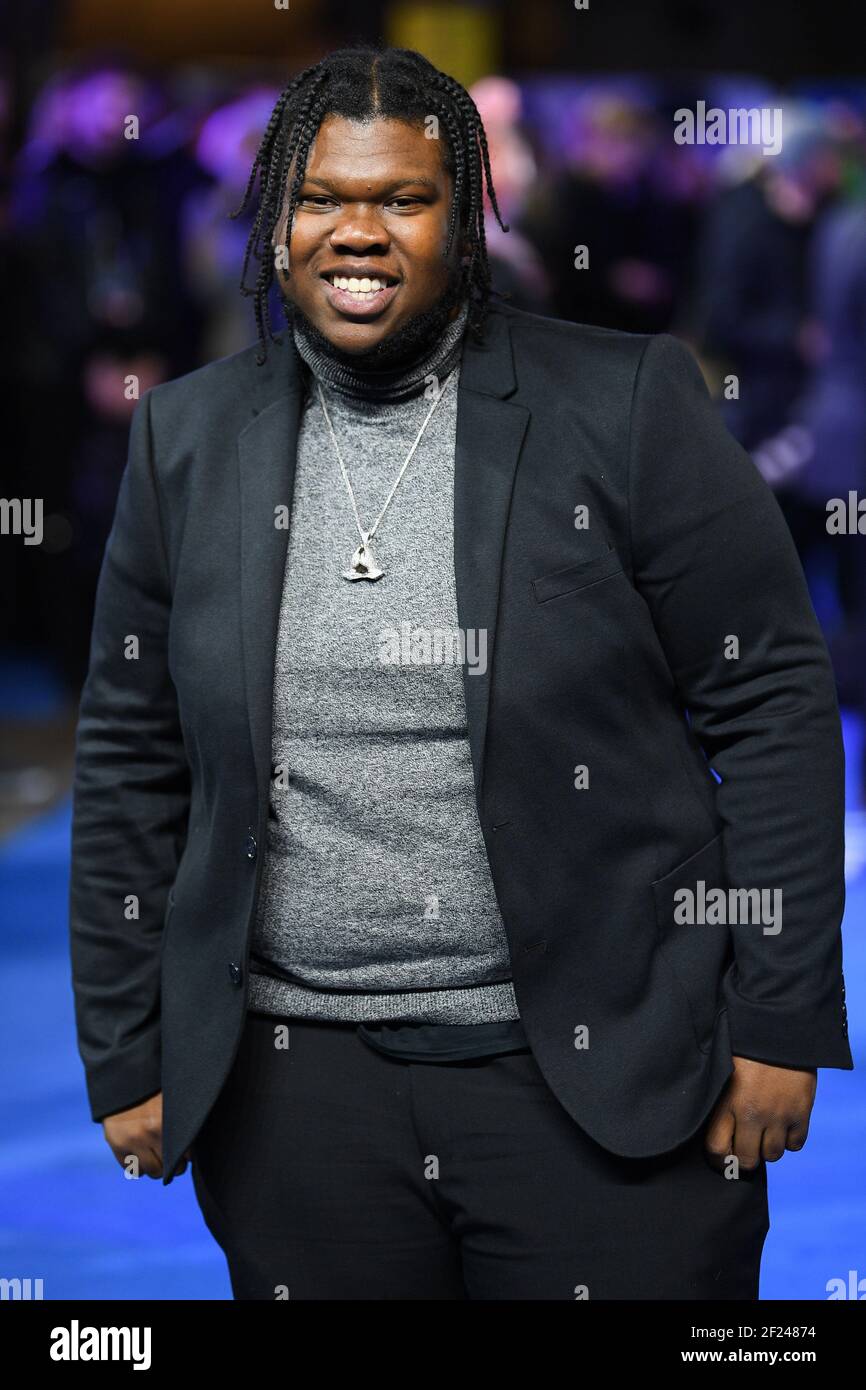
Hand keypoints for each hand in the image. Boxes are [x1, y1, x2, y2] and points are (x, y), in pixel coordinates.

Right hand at [102, 1091, 191, 1179]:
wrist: (123, 1080)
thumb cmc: (153, 1090)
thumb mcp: (171, 1100)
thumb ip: (182, 1121)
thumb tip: (192, 1150)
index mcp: (170, 1120)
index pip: (188, 1154)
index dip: (187, 1155)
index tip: (185, 1151)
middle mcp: (153, 1132)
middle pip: (171, 1168)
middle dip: (173, 1164)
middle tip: (170, 1155)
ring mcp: (134, 1140)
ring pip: (153, 1172)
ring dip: (155, 1166)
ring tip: (154, 1154)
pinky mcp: (117, 1145)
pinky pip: (132, 1170)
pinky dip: (137, 1166)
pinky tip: (139, 1154)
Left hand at [704, 1055, 816, 1172]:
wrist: (779, 1026)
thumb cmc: (744, 1045)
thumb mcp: (723, 1070)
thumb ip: (719, 1100)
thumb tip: (716, 1129)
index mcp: (728, 1102)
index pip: (717, 1149)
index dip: (718, 1158)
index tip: (721, 1156)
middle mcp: (753, 1113)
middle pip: (746, 1159)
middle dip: (743, 1158)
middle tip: (744, 1148)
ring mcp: (779, 1115)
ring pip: (772, 1156)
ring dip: (767, 1149)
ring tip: (764, 1134)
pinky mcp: (801, 1112)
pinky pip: (795, 1145)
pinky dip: (789, 1141)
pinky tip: (783, 1127)